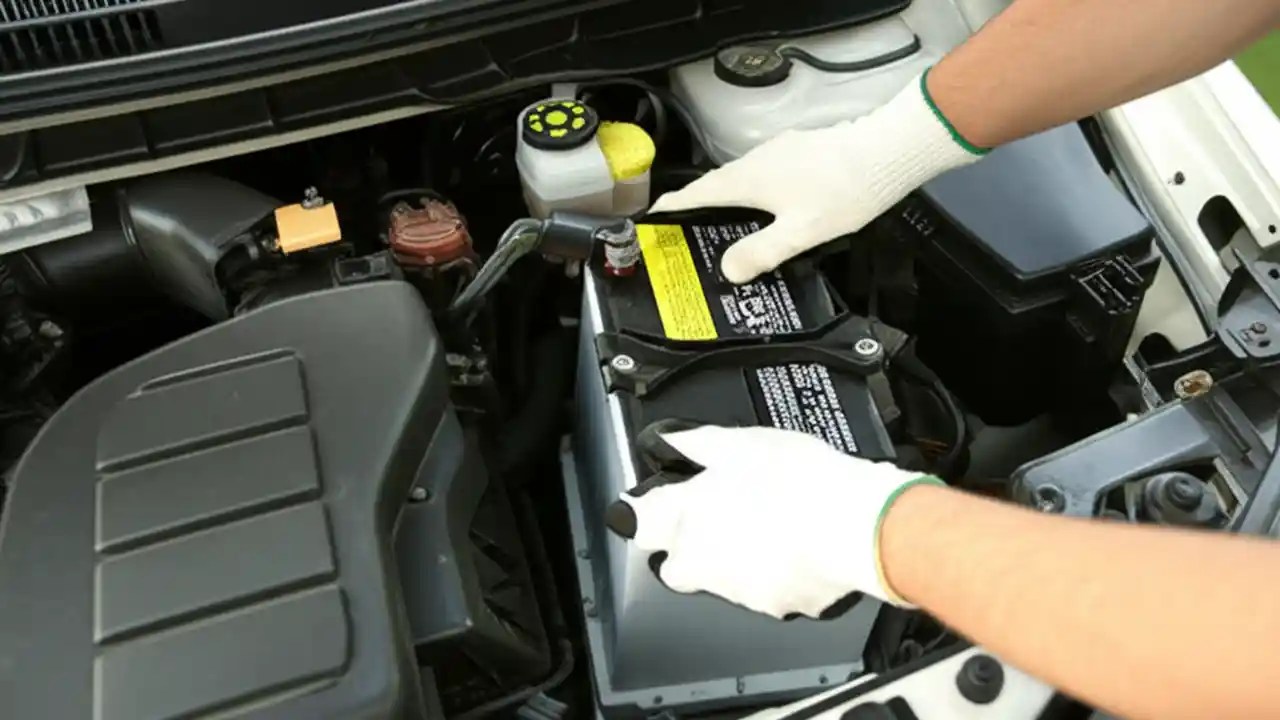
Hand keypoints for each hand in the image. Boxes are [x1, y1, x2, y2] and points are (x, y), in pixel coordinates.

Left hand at [606, 423, 941, 618]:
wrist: (856, 526)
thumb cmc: (799, 480)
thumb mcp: (739, 441)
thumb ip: (695, 442)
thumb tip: (668, 438)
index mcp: (684, 518)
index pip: (636, 521)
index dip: (643, 508)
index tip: (652, 499)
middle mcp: (701, 561)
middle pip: (672, 563)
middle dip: (685, 545)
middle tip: (717, 515)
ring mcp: (737, 589)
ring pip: (719, 579)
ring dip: (732, 556)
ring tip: (768, 522)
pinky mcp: (774, 606)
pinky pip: (762, 591)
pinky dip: (772, 572)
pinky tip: (794, 544)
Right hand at [650, 72, 983, 283]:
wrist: (888, 151)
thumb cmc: (843, 191)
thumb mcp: (799, 233)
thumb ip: (760, 252)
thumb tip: (729, 269)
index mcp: (747, 179)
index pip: (695, 193)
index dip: (671, 208)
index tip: (652, 219)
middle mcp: (756, 160)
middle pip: (716, 186)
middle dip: (697, 209)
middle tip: (686, 235)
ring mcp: (779, 151)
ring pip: (741, 178)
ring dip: (728, 201)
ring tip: (725, 229)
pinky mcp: (800, 149)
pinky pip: (763, 173)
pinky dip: (754, 193)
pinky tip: (770, 210)